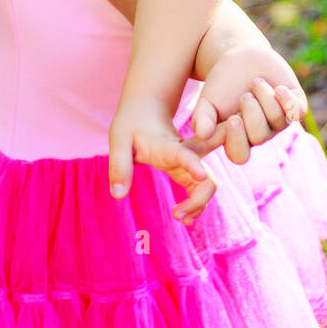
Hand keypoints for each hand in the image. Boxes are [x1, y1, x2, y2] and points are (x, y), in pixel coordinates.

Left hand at [107, 96, 234, 222]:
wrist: (148, 107)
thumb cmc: (132, 123)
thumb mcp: (119, 139)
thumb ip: (119, 166)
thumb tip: (118, 196)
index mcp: (168, 146)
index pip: (185, 155)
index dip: (194, 165)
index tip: (200, 176)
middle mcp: (186, 154)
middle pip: (207, 178)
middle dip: (200, 200)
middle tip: (177, 215)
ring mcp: (190, 162)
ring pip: (208, 186)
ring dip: (199, 205)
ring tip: (180, 219)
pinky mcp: (189, 170)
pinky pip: (201, 189)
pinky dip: (198, 204)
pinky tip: (186, 217)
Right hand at [190, 43, 308, 164]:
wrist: (241, 57)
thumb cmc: (222, 83)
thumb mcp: (207, 99)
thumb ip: (201, 118)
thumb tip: (202, 134)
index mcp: (237, 138)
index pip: (239, 155)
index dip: (237, 140)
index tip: (233, 119)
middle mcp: (260, 133)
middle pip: (260, 137)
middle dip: (252, 113)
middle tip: (244, 95)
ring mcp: (278, 121)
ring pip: (278, 121)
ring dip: (265, 97)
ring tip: (256, 82)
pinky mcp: (295, 105)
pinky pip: (297, 112)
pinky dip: (287, 100)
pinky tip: (278, 88)